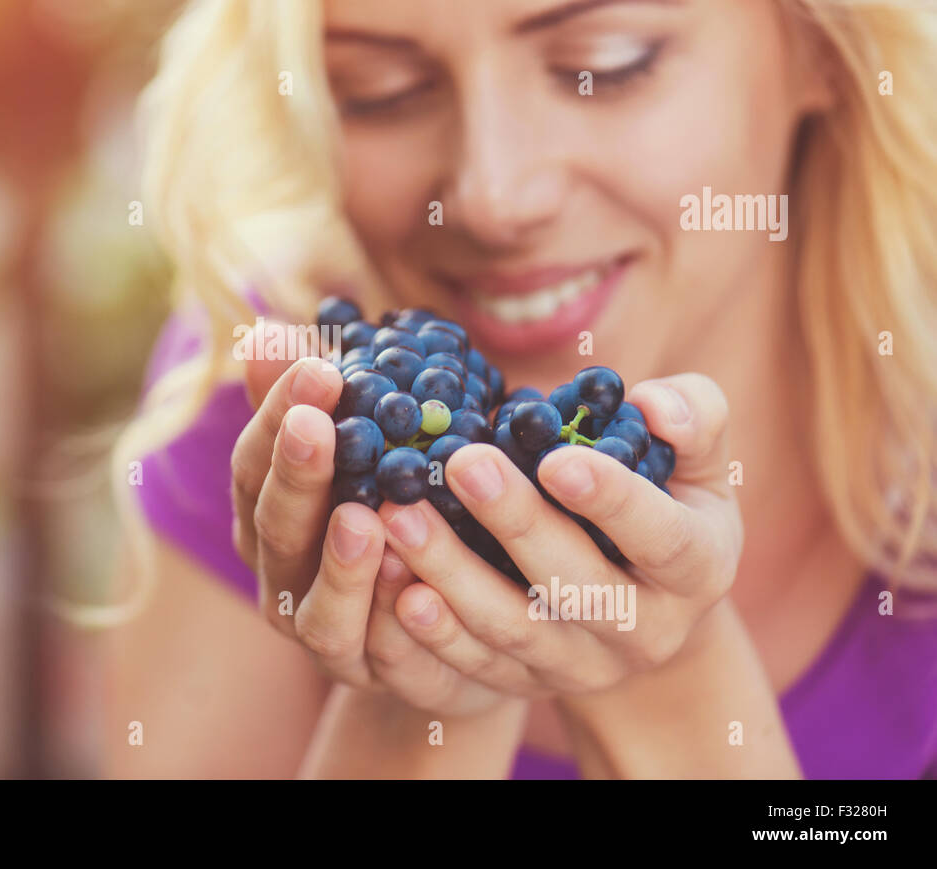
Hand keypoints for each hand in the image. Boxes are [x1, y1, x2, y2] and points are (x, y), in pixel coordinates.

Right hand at [229, 322, 509, 716]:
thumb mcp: (364, 449)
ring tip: (362, 519)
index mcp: (268, 511)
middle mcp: (279, 574)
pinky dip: (392, 629)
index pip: (255, 458)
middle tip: (316, 424)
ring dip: (336, 566)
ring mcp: (318, 635)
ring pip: (313, 608)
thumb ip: (317, 400)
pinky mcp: (369, 678)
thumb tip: (267, 331)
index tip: (318, 365)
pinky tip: (418, 588)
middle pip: (274, 526)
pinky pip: (376, 660)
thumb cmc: (394, 509)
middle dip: (295, 475)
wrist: (442, 623)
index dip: (277, 412)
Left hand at [376, 373, 742, 697]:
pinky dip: (429, 630)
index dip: (614, 501)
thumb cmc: (667, 505)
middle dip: (516, 523)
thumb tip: (654, 403)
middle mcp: (644, 632)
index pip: (662, 539)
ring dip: (452, 574)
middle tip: (461, 464)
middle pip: (576, 587)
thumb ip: (694, 420)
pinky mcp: (524, 683)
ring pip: (512, 629)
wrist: (645, 609)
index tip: (557, 459)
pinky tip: (390, 583)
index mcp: (698, 571)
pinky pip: (471, 665)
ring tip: (399, 517)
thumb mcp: (698, 466)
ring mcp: (580, 666)